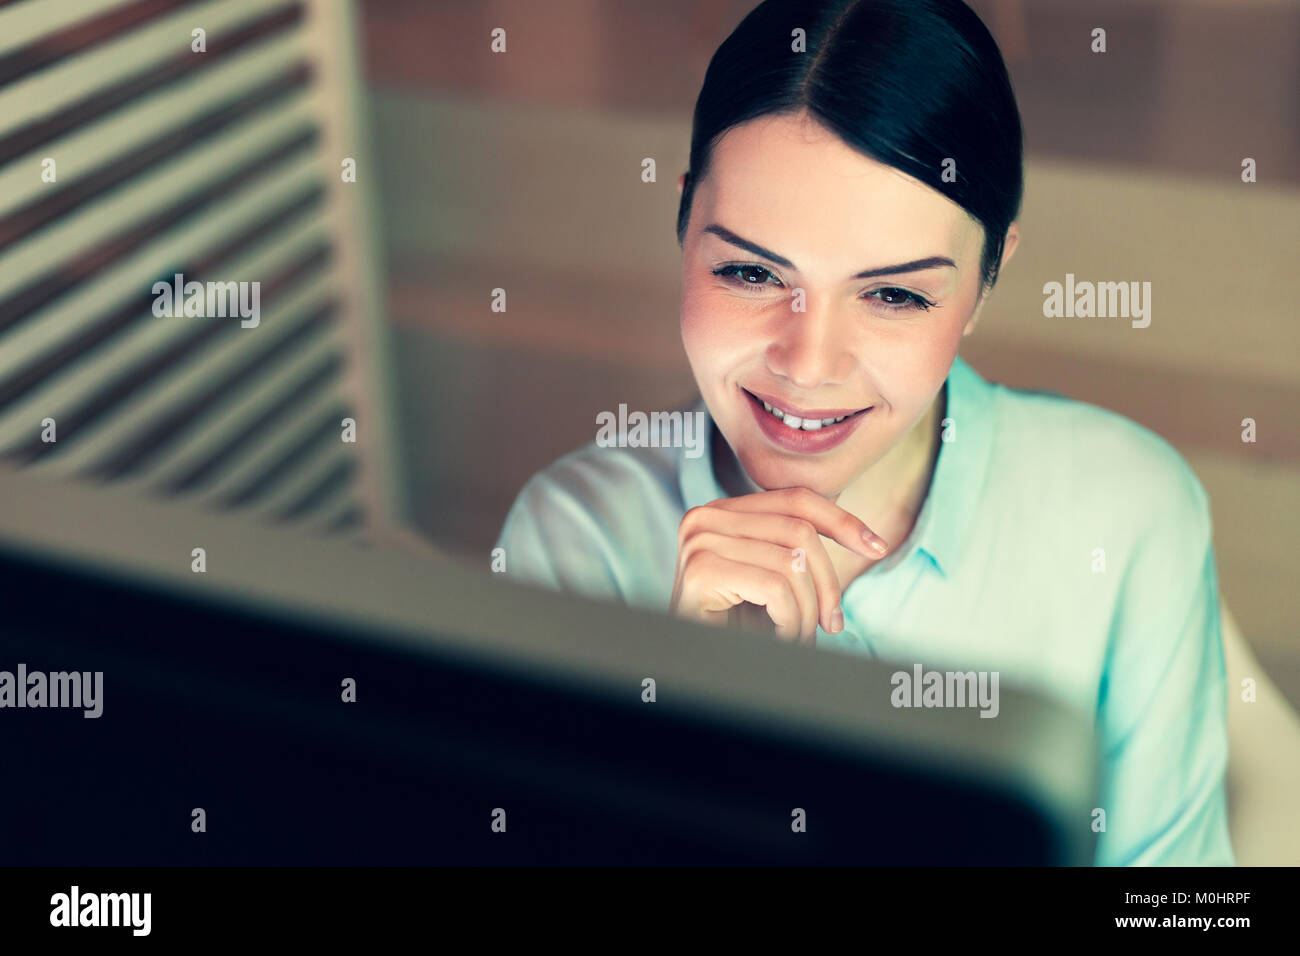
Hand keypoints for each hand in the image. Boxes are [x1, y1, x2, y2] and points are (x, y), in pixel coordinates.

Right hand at [668, 487, 889, 644]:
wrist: (690, 666)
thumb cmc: (731, 627)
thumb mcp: (768, 579)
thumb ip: (794, 549)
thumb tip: (865, 537)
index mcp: (722, 511)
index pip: (796, 499)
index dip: (843, 520)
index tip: (878, 547)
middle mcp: (705, 516)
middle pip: (800, 531)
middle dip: (828, 582)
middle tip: (832, 624)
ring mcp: (699, 540)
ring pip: (792, 563)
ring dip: (807, 611)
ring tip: (800, 638)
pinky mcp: (701, 570)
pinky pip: (775, 587)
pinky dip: (790, 621)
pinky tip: (781, 639)